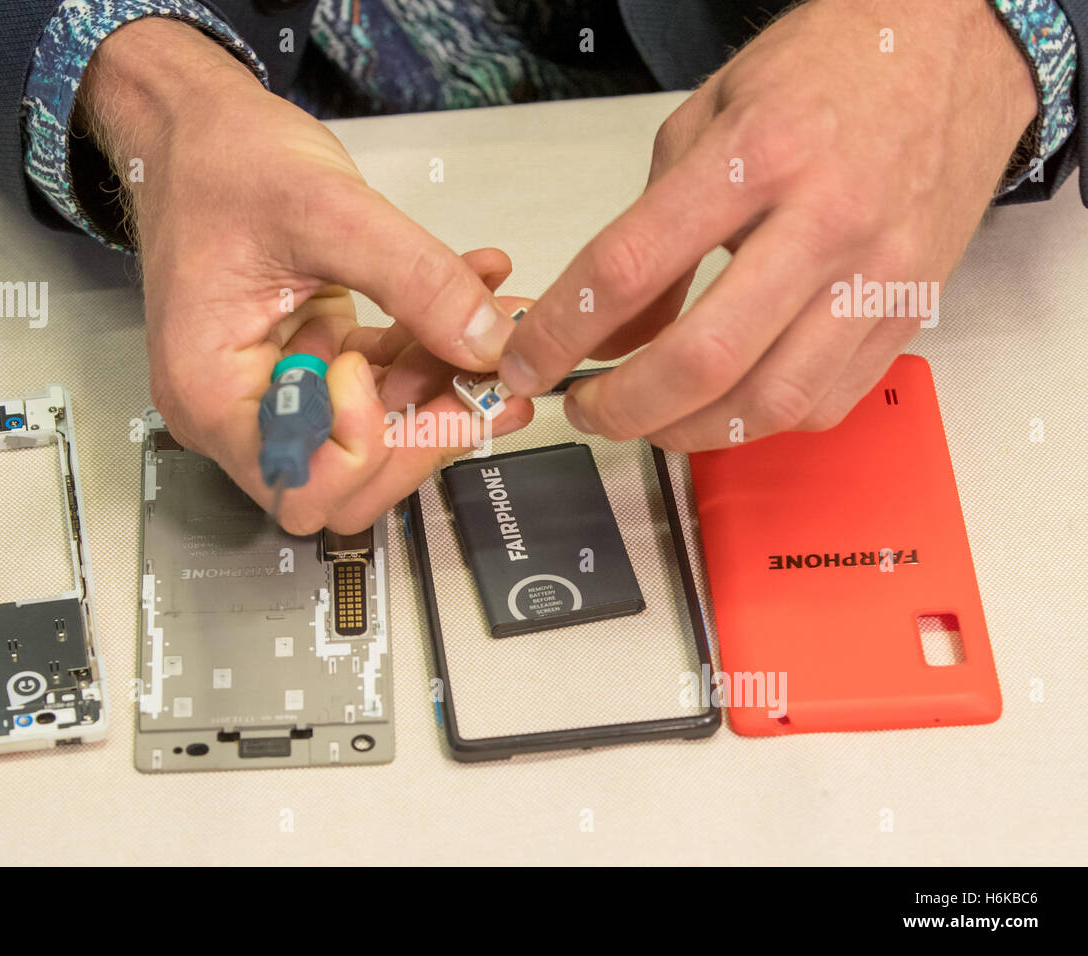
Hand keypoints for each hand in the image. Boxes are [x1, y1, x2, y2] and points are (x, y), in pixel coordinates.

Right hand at [78, 18, 526, 531]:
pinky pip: (386, 384)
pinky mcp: (316, 362)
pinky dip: (433, 349)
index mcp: (212, 393)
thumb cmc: (221, 162)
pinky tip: (474, 298)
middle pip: (346, 480)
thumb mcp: (327, 211)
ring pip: (378, 436)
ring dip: (446, 388)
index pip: (301, 484)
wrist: (199, 127)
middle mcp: (241, 409)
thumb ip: (415, 279)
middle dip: (424, 432)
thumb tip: (487, 341)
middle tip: (486, 378)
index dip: (359, 446)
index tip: (376, 371)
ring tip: (499, 330)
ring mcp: (281, 388)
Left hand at [498, 0, 1036, 448]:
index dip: (562, 331)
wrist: (951, 52)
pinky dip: (758, 422)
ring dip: (687, 432)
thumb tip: (612, 336)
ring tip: (647, 419)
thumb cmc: (826, 72)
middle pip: (703, 358)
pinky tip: (724, 404)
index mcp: (760, 156)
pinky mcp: (908, 313)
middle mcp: (825, 222)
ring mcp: (876, 275)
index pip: (631, 265)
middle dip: (622, 406)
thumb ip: (651, 231)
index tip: (525, 363)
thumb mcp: (707, 121)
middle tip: (585, 409)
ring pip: (768, 402)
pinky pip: (823, 403)